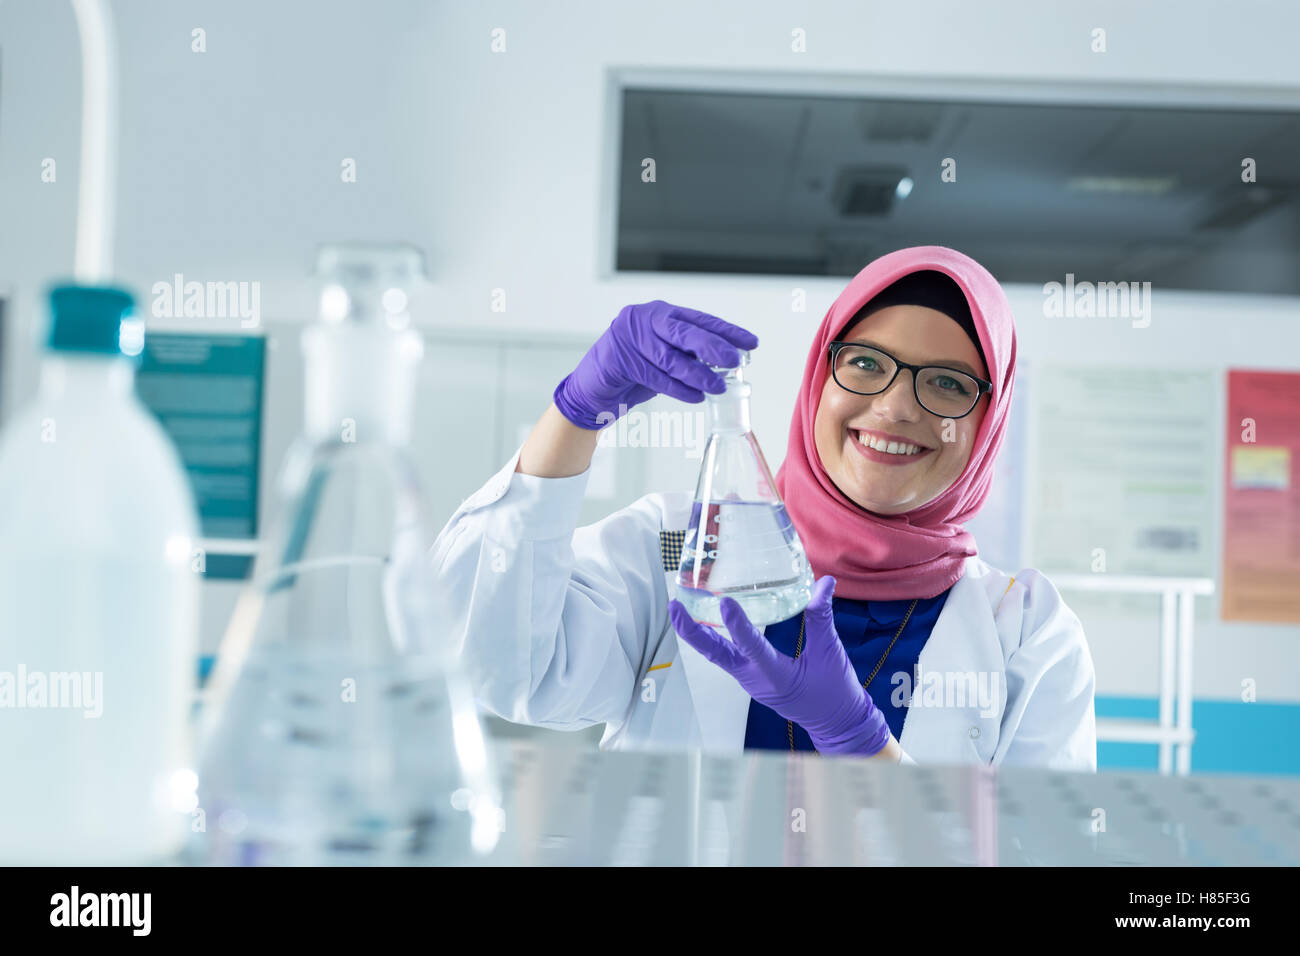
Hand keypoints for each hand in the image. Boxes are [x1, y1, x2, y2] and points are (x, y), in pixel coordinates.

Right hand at [553, 300, 758, 428]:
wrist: (591, 391)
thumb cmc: (631, 373)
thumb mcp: (664, 358)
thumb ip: (688, 353)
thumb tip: (728, 360)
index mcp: (659, 313)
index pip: (699, 319)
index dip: (727, 331)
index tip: (750, 343)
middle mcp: (643, 319)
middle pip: (684, 332)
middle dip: (713, 347)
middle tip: (735, 361)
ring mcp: (628, 337)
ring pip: (670, 357)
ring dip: (698, 374)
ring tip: (718, 386)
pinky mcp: (617, 359)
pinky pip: (655, 376)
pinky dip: (678, 389)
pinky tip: (696, 396)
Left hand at [667, 576, 892, 755]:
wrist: (835, 722)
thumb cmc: (835, 690)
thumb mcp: (830, 652)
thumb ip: (822, 617)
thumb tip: (824, 582)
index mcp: (777, 675)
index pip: (752, 647)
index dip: (738, 625)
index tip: (725, 603)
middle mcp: (755, 679)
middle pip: (715, 654)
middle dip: (691, 631)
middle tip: (674, 605)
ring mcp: (749, 680)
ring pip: (716, 656)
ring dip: (696, 633)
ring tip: (679, 608)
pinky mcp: (750, 678)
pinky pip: (724, 657)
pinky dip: (711, 639)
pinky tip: (703, 621)